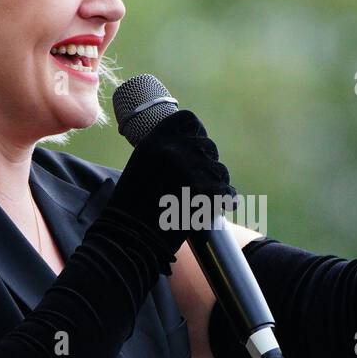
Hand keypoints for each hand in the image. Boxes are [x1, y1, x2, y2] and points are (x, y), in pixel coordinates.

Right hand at [108, 109, 237, 255]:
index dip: (198, 134)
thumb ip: (165, 150)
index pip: (190, 121)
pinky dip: (227, 200)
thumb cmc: (133, 205)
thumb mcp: (142, 164)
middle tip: (202, 183)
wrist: (130, 236)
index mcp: (155, 139)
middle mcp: (172, 149)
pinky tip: (223, 205)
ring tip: (209, 198)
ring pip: (220, 170)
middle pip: (208, 147)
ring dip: (218, 184)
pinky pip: (226, 192)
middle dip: (208, 165)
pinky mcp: (203, 193)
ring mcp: (189, 169)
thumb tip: (193, 145)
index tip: (198, 148)